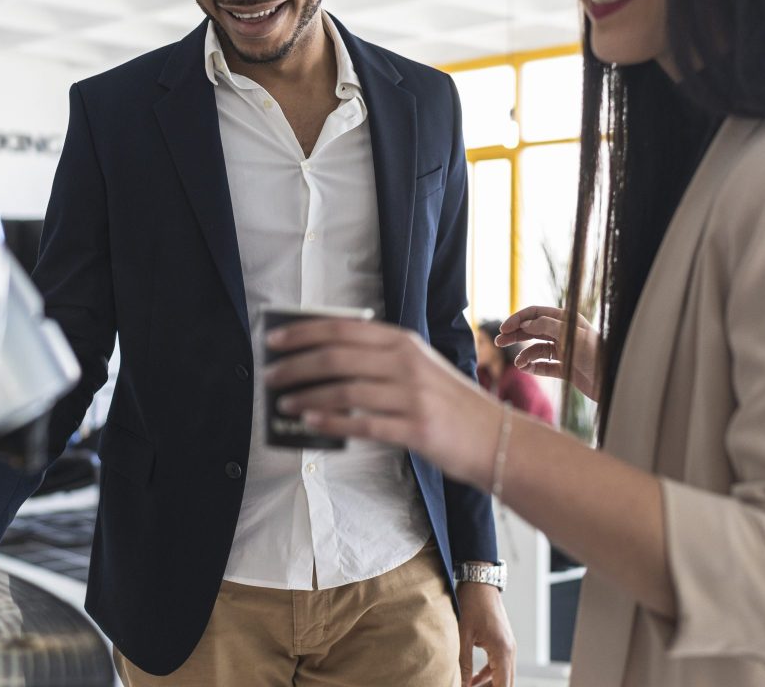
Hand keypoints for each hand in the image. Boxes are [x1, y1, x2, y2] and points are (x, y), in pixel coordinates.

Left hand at [266, 319, 502, 488]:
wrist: (494, 437)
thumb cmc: (448, 403)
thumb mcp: (417, 368)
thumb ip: (377, 361)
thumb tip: (319, 365)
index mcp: (403, 342)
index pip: (343, 328)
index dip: (303, 331)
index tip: (274, 338)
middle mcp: (407, 363)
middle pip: (337, 357)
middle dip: (295, 365)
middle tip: (269, 376)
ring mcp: (412, 396)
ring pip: (345, 390)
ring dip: (306, 396)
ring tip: (282, 404)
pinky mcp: (416, 428)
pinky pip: (362, 425)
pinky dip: (331, 423)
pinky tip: (309, 424)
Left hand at [457, 580, 514, 686]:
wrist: (480, 581)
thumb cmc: (471, 604)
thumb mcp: (463, 635)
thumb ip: (463, 664)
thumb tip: (461, 686)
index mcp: (503, 651)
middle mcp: (510, 651)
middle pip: (506, 684)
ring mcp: (507, 647)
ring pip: (502, 676)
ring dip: (488, 686)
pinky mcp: (502, 643)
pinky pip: (498, 666)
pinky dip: (486, 676)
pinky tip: (471, 681)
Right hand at [497, 305, 599, 398]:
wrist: (613, 382)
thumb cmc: (596, 355)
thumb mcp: (570, 336)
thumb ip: (546, 326)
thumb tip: (525, 324)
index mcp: (566, 320)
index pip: (536, 313)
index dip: (518, 319)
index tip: (503, 329)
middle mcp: (564, 333)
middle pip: (533, 330)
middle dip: (515, 335)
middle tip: (498, 342)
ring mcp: (565, 351)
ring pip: (537, 349)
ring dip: (525, 355)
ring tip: (519, 364)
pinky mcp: (566, 368)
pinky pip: (544, 366)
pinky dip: (533, 367)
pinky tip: (526, 369)